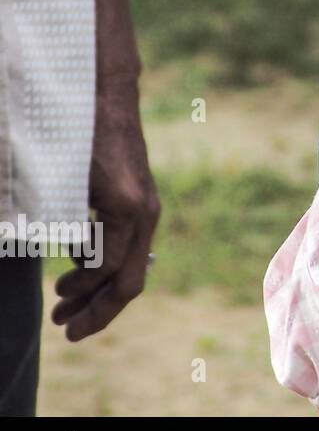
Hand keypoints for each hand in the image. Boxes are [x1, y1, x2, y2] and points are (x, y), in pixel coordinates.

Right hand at [51, 80, 159, 340]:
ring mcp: (138, 208)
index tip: (76, 320)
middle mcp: (146, 215)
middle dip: (98, 314)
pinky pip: (108, 250)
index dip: (105, 306)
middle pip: (129, 285)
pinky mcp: (124, 198)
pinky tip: (65, 282)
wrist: (99, 98)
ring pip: (118, 273)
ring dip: (87, 299)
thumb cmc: (89, 144)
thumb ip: (96, 224)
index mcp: (141, 216)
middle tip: (69, 331)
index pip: (131, 276)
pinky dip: (87, 273)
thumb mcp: (94, 191)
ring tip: (61, 310)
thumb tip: (82, 258)